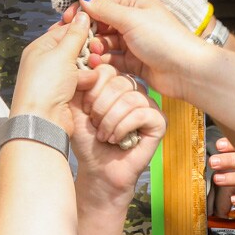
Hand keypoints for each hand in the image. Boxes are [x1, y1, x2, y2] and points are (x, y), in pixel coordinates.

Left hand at [10, 8, 94, 128]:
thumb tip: (82, 13)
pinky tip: (87, 85)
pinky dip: (86, 81)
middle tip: (93, 53)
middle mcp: (47, 61)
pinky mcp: (66, 92)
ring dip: (87, 68)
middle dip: (86, 50)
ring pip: (81, 64)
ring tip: (88, 73)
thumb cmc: (44, 86)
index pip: (64, 29)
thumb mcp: (61, 54)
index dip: (80, 27)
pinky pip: (82, 80)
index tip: (96, 25)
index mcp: (41, 47)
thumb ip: (75, 34)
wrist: (43, 122)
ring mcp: (56, 78)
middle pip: (75, 47)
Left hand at [71, 64, 163, 203]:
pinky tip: (117, 139)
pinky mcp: (159, 121)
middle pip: (120, 82)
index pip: (107, 70)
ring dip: (111, 120)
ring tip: (104, 135)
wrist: (97, 170)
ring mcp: (149, 105)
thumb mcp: (76, 109)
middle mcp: (134, 90)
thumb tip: (88, 64)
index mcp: (115, 83)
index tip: (85, 109)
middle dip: (101, 106)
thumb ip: (79, 84)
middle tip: (95, 124)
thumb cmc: (88, 140)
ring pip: (131, 98)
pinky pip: (142, 113)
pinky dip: (123, 127)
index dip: (93, 89)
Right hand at [80, 0, 218, 102]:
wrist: (186, 71)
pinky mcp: (134, 62)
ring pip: (106, 43)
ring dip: (96, 48)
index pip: (104, 2)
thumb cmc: (164, 39)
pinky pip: (113, 59)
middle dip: (89, 32)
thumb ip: (106, 9)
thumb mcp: (132, 19)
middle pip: (102, 23)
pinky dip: (104, 62)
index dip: (86, 10)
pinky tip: (98, 65)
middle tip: (79, 42)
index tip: (69, 19)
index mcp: (136, 5)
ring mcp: (134, 42)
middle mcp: (134, 21)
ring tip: (92, 55)